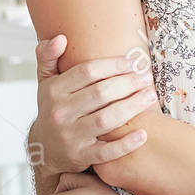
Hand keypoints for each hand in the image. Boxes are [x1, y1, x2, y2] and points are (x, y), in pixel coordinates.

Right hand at [29, 35, 159, 179]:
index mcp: (53, 90)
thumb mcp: (45, 81)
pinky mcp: (81, 157)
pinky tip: (143, 133)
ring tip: (150, 96)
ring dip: (132, 106)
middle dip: (128, 83)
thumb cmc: (53, 108)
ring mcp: (70, 136)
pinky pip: (106, 152)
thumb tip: (60, 38)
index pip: (87, 72)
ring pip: (106, 119)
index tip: (133, 61)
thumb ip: (48, 56)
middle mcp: (60, 113)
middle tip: (147, 77)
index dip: (113, 65)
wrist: (44, 149)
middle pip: (100, 93)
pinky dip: (125, 144)